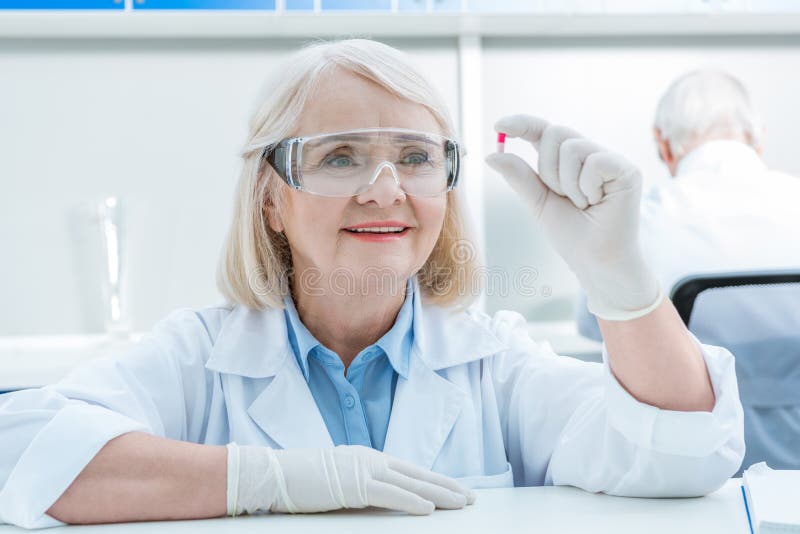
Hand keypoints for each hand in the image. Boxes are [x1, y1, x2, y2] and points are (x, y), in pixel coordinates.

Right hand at [226, 444, 475, 515]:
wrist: (276, 473)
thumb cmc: (303, 480)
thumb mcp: (339, 481)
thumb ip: (362, 487)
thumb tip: (382, 499)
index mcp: (368, 459)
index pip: (410, 471)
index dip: (434, 481)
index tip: (455, 490)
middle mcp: (372, 460)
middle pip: (418, 474)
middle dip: (446, 486)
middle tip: (471, 498)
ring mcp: (364, 470)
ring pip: (411, 482)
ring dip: (439, 493)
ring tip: (461, 503)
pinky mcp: (354, 484)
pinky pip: (390, 493)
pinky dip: (411, 500)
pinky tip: (428, 508)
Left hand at [485, 114, 661, 320]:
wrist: (595, 261)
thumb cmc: (571, 234)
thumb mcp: (537, 202)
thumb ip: (519, 177)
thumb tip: (491, 154)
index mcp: (567, 161)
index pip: (543, 131)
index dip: (523, 123)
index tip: (499, 125)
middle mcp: (590, 154)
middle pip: (556, 133)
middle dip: (548, 169)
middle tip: (561, 196)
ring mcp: (610, 160)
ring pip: (572, 148)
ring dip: (568, 184)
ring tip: (583, 203)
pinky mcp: (627, 170)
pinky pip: (595, 161)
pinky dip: (587, 187)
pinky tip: (597, 202)